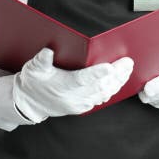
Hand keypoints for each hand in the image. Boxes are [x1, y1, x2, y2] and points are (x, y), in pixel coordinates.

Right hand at [13, 47, 133, 122]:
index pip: (82, 79)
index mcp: (63, 85)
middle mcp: (73, 97)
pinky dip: (112, 90)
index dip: (97, 73)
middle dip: (117, 74)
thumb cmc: (33, 82)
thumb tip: (48, 51)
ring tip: (127, 69)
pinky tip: (119, 81)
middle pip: (100, 86)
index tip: (109, 67)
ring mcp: (79, 103)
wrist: (30, 102)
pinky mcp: (82, 107)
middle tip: (128, 62)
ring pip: (104, 94)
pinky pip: (101, 99)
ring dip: (118, 82)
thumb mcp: (33, 68)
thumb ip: (42, 60)